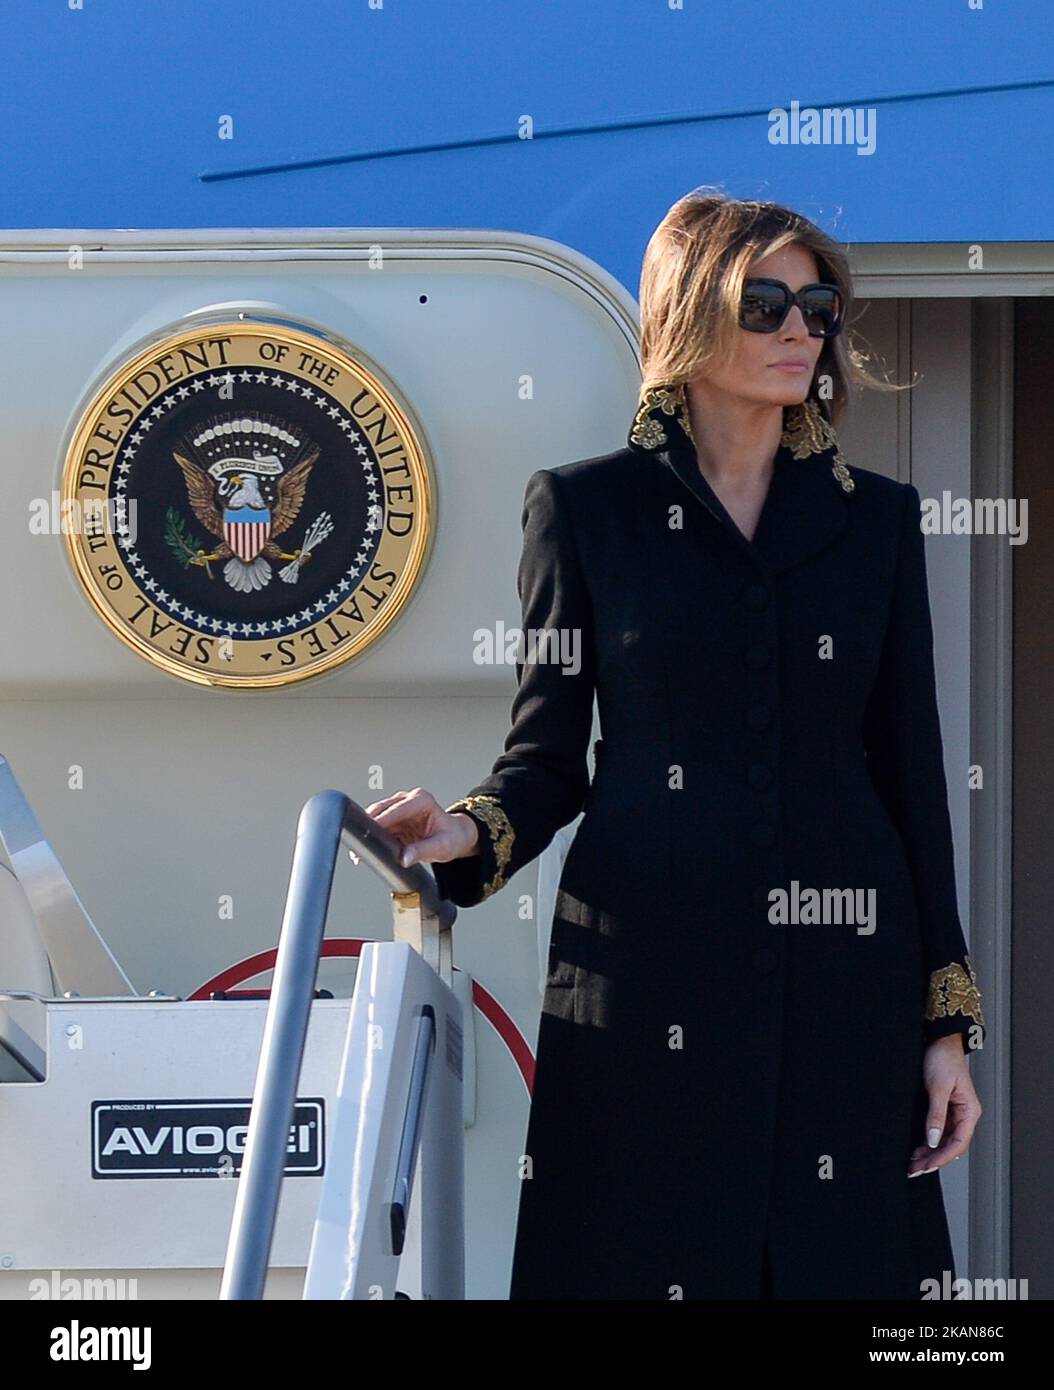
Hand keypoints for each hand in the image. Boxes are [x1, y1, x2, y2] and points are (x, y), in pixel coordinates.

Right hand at [365, 788, 479, 867]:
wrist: (455, 835)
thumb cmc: (452, 837)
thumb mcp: (442, 847)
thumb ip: (422, 851)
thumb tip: (403, 858)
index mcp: (422, 800)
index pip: (396, 809)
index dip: (381, 820)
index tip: (368, 831)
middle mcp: (408, 799)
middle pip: (381, 810)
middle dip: (369, 827)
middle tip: (360, 847)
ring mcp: (399, 807)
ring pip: (375, 816)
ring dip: (368, 832)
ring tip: (361, 851)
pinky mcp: (394, 817)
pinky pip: (378, 825)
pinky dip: (372, 836)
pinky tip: (369, 848)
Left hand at [907, 1034, 981, 1176]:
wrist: (939, 1040)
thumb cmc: (943, 1058)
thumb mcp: (938, 1087)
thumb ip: (936, 1115)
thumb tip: (934, 1140)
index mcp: (969, 1111)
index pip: (959, 1142)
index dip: (943, 1157)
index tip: (927, 1166)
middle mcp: (964, 1115)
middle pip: (952, 1145)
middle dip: (934, 1159)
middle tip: (915, 1169)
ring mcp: (954, 1112)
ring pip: (944, 1140)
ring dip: (930, 1152)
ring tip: (913, 1163)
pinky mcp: (943, 1108)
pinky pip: (938, 1131)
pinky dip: (928, 1141)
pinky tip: (917, 1148)